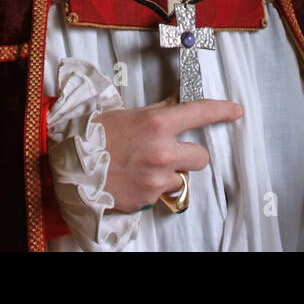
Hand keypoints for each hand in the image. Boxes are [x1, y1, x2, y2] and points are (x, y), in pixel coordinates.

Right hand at [96, 97, 241, 212]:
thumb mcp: (128, 114)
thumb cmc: (93, 134)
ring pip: (181, 177)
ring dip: (169, 173)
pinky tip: (133, 178)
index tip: (235, 111)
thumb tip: (178, 106)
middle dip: (190, 155)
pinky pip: (161, 193)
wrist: (69, 163)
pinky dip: (152, 187)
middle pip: (202, 156)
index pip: (200, 113)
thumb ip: (158, 113)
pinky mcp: (148, 197)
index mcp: (157, 123)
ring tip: (143, 166)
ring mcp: (156, 178)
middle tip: (170, 151)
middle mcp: (162, 151)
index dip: (222, 111)